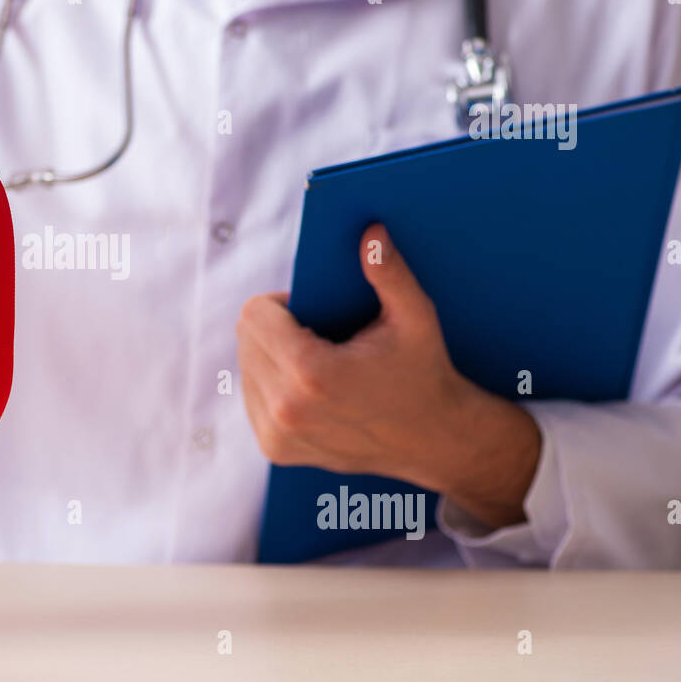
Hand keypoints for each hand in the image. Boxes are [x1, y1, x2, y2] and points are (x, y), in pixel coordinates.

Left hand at [235, 223, 541, 529]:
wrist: (434, 442)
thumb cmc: (424, 373)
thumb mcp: (414, 318)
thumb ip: (389, 273)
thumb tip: (370, 231)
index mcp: (311, 374)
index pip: (253, 315)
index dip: (279, 304)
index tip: (309, 310)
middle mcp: (286, 409)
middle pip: (246, 338)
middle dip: (274, 328)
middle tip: (316, 334)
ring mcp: (277, 434)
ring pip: (246, 367)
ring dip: (270, 355)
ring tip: (313, 360)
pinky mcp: (276, 449)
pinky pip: (252, 397)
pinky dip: (272, 384)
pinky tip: (307, 386)